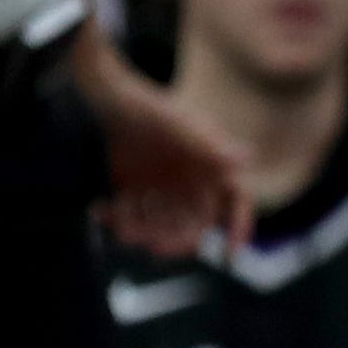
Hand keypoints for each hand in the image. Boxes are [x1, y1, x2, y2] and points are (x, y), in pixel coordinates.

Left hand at [69, 27, 249, 256]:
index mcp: (211, 169)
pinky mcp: (134, 190)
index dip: (238, 229)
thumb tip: (247, 159)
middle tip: (154, 247)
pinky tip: (101, 210)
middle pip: (195, 225)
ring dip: (142, 232)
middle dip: (176, 240)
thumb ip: (210, 146)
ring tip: (119, 228)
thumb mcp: (179, 125)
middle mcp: (192, 183)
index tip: (230, 254)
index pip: (237, 204)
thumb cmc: (147, 105)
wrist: (105, 93)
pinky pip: (131, 215)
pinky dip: (117, 218)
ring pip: (162, 226)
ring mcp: (163, 189)